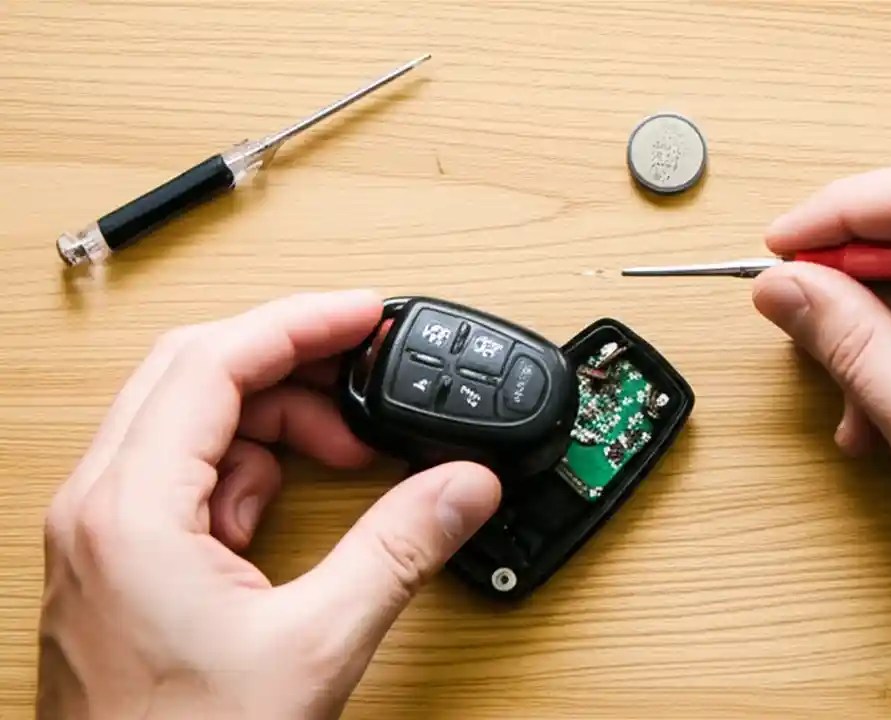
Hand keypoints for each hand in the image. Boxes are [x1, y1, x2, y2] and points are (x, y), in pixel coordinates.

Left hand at [38, 291, 500, 718]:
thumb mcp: (317, 643)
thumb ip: (400, 549)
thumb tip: (461, 486)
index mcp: (131, 510)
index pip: (214, 360)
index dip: (300, 323)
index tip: (365, 315)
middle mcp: (100, 508)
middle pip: (195, 374)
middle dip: (291, 360)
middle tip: (366, 362)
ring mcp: (104, 535)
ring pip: (189, 420)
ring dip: (273, 418)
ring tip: (347, 448)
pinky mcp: (121, 563)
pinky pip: (185, 476)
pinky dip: (248, 469)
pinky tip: (292, 501)